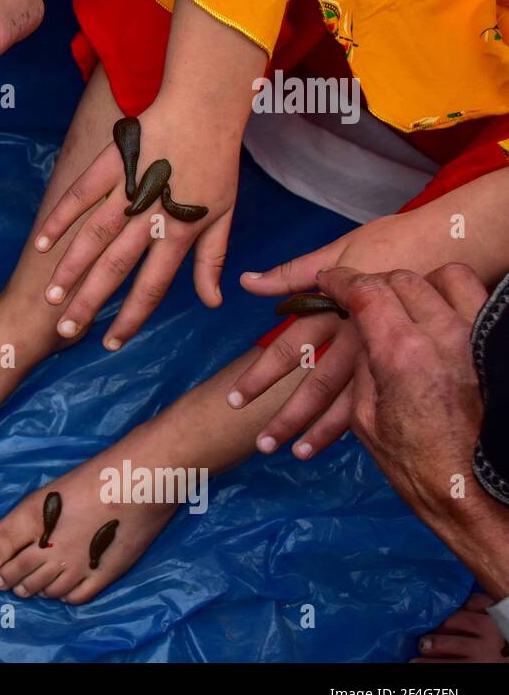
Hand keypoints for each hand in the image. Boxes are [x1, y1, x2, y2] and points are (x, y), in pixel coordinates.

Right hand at [33, 99, 240, 347]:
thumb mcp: (225, 215)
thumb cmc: (217, 163)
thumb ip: (212, 260)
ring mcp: (129, 188)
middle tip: (66, 328)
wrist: (206, 106)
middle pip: (116, 267)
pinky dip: (61, 218)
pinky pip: (81, 194)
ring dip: (71, 267)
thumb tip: (212, 303)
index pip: (153, 285)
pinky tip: (43, 242)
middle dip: (90, 301)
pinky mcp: (112, 163)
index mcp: (181, 231)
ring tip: (51, 295)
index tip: (110, 342)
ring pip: (94, 235)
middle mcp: (152, 215)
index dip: (131, 316)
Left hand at [230, 170, 507, 457]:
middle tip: (263, 444)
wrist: (458, 245)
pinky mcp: (407, 359)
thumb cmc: (397, 240)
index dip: (259, 376)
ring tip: (298, 454)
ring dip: (321, 430)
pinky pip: (380, 396)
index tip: (236, 400)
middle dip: (287, 417)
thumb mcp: (341, 251)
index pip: (286, 349)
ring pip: (347, 401)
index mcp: (331, 310)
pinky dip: (361, 419)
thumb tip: (247, 282)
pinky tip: (345, 437)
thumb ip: (292, 273)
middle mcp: (353, 337)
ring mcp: (383, 352)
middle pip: (314, 386)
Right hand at [318, 264, 486, 511]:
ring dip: (421, 284)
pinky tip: (444, 314)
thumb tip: (367, 334)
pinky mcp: (499, 344)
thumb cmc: (415, 463)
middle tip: (362, 297)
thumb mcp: (366, 417)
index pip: (366, 292)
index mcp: (401, 353)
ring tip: (407, 301)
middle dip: (376, 283)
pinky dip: (456, 297)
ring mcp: (478, 336)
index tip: (327, 281)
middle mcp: (443, 335)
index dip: (341, 281)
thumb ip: (365, 366)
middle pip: (403, 280)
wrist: (475, 490)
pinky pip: (478, 299)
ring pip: (448, 278)